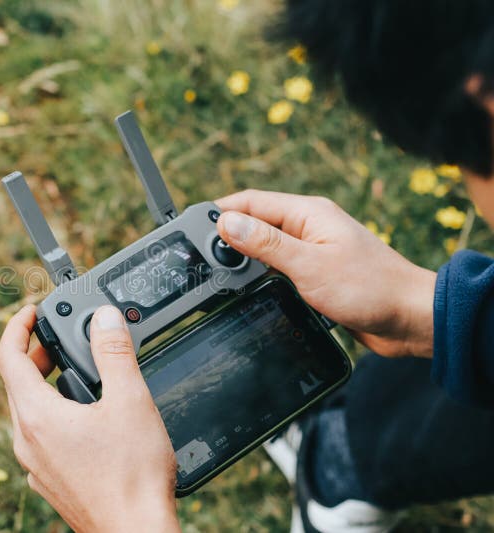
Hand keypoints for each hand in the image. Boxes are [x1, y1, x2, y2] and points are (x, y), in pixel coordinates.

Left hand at [0, 305, 179, 532]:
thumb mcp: (130, 401)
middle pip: (16, 384)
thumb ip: (114, 353)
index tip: (31, 311)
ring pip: (28, 412)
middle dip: (35, 354)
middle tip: (59, 339)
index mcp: (37, 416)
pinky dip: (54, 414)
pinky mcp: (50, 481)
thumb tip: (103, 318)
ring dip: (45, 385)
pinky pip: (41, 437)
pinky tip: (85, 418)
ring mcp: (36, 465)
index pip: (8, 357)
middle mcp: (28, 441)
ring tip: (76, 374)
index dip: (17, 326)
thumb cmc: (132, 478)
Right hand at [216, 189, 436, 357]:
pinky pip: (277, 266)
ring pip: (264, 246)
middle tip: (201, 255)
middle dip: (226, 235)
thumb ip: (266, 244)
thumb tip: (227, 223)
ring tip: (219, 271)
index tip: (193, 226)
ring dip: (242, 255)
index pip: (252, 202)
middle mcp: (308, 226)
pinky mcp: (314, 272)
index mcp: (308, 213)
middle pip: (255, 222)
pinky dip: (259, 272)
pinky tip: (247, 285)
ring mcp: (311, 249)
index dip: (220, 211)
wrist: (409, 319)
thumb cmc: (370, 288)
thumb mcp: (309, 265)